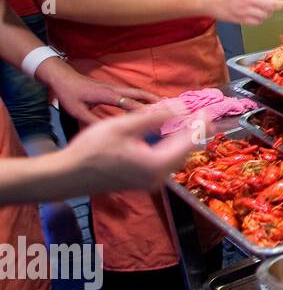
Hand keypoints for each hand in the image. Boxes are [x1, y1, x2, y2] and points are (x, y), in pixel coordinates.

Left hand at [38, 59, 158, 122]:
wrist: (63, 78)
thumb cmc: (69, 94)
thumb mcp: (76, 110)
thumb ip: (92, 121)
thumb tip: (108, 130)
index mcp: (107, 95)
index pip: (130, 103)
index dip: (145, 111)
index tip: (159, 118)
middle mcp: (114, 89)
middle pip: (140, 94)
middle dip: (156, 101)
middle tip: (172, 109)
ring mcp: (115, 87)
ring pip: (138, 92)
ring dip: (153, 98)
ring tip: (167, 106)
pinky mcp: (114, 88)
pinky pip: (133, 92)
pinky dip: (145, 97)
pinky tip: (150, 103)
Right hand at [56, 103, 211, 194]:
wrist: (67, 175)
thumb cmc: (91, 150)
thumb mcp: (124, 126)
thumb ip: (154, 118)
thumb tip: (180, 108)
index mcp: (156, 164)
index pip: (188, 142)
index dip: (200, 124)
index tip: (208, 109)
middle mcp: (157, 177)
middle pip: (185, 151)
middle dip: (195, 131)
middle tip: (204, 114)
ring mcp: (150, 181)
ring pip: (175, 157)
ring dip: (183, 138)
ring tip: (191, 122)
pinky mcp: (142, 180)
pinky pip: (164, 161)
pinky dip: (171, 146)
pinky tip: (170, 135)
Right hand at [205, 0, 282, 24]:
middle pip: (271, 3)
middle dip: (280, 3)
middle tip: (282, 2)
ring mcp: (244, 10)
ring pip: (265, 14)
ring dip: (270, 12)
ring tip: (271, 9)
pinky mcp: (240, 19)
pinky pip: (256, 21)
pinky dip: (261, 19)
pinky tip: (261, 15)